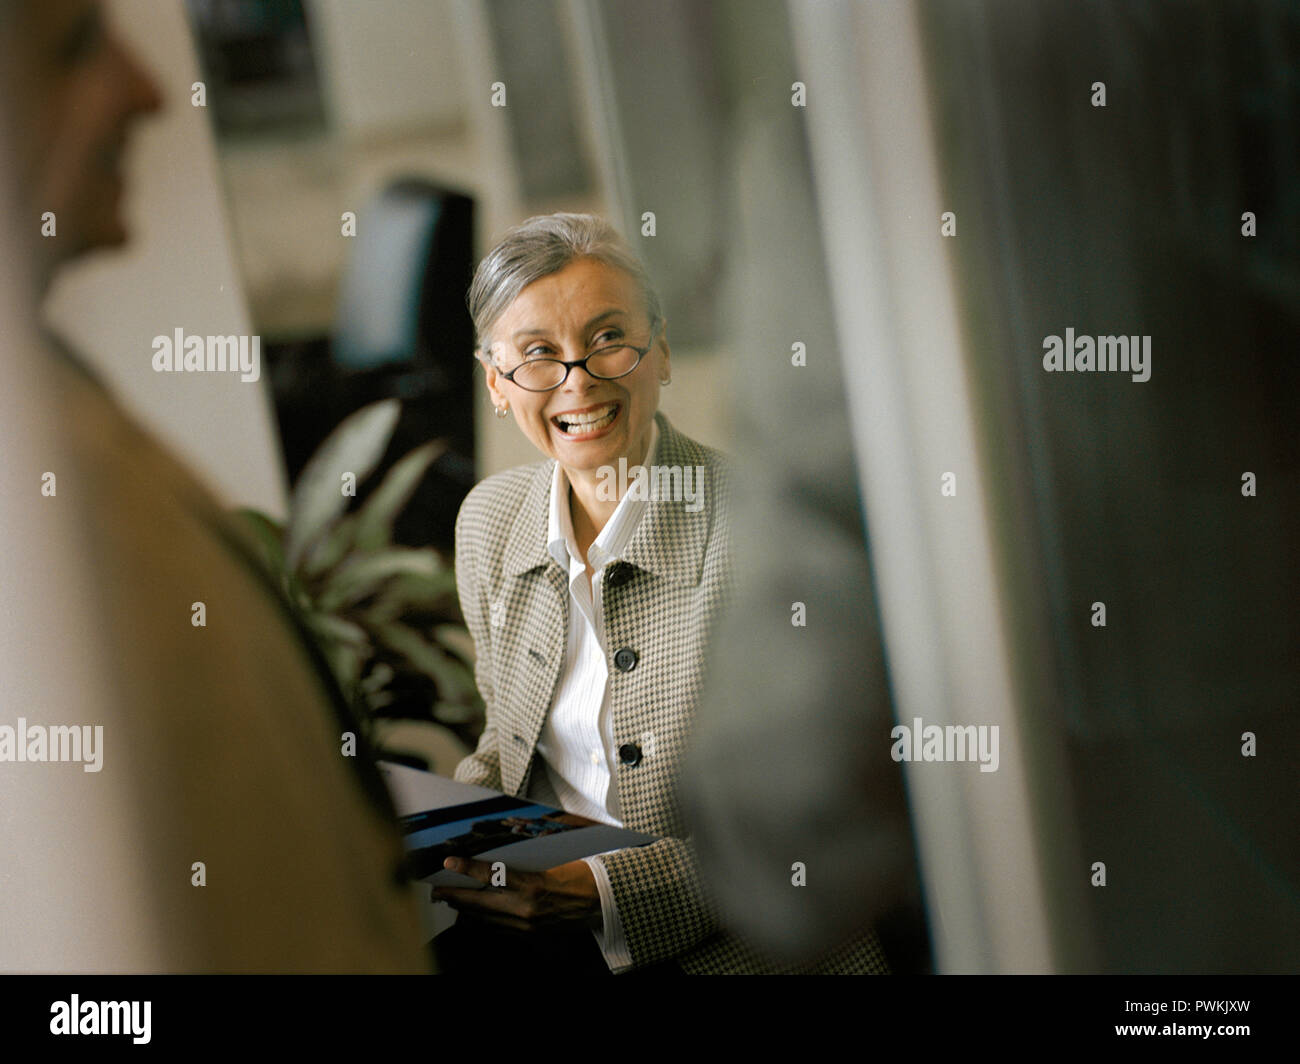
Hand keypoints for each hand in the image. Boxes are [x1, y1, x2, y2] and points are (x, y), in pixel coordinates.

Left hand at [431, 857, 601, 933]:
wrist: (606, 901)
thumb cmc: (583, 873)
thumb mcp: (553, 860)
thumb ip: (522, 863)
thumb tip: (496, 856)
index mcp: (534, 886)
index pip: (491, 876)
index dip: (467, 869)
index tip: (448, 863)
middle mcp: (528, 909)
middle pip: (481, 903)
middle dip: (456, 896)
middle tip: (437, 888)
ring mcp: (529, 925)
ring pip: (487, 918)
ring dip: (466, 910)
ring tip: (450, 900)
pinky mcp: (533, 934)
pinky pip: (500, 928)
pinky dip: (485, 919)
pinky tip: (476, 914)